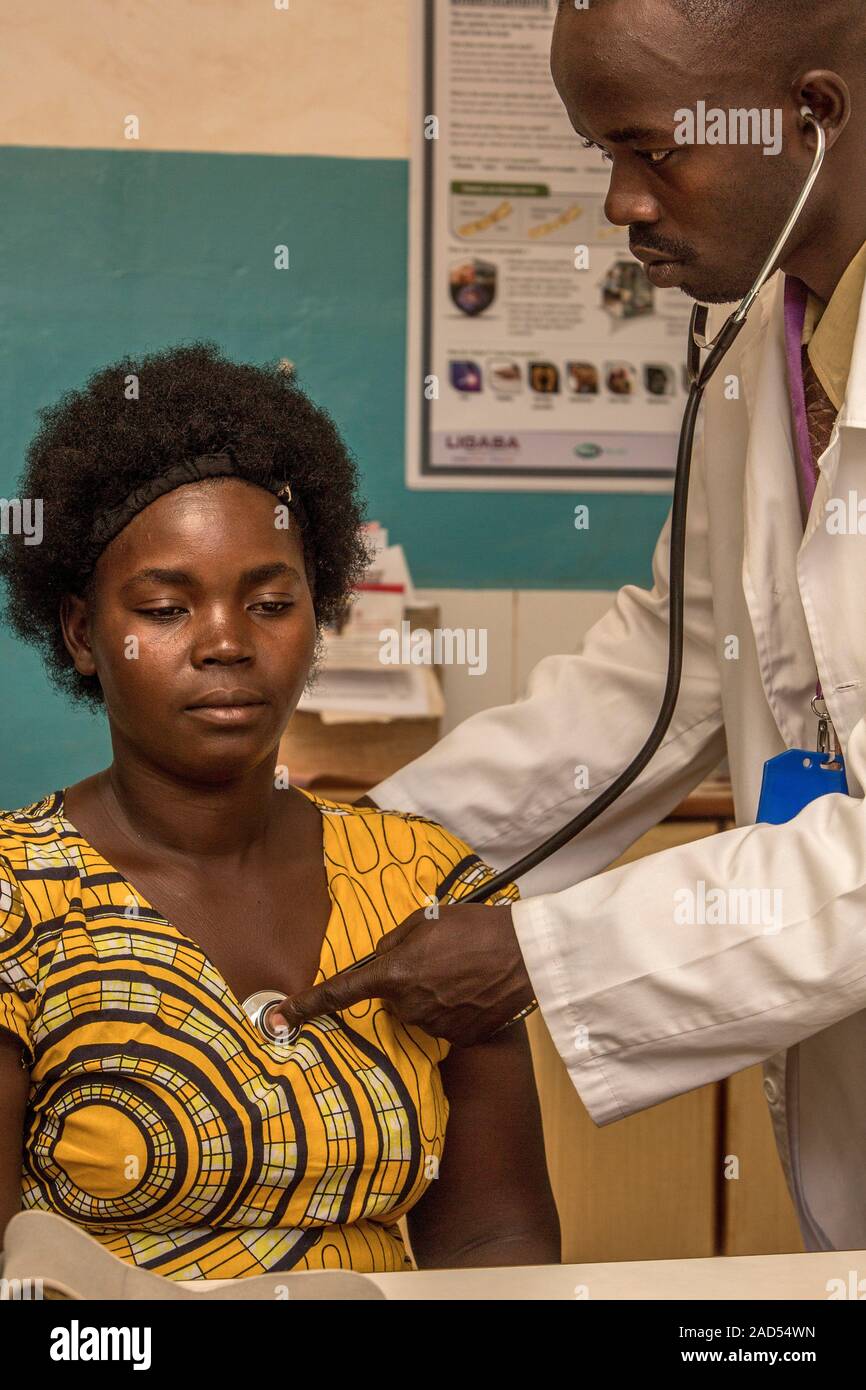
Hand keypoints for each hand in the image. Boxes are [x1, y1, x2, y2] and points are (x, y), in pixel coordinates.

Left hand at [271, 903, 533, 1045]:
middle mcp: (409, 1006)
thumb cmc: (476, 927)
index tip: (279, 1018)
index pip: (340, 993)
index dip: (306, 1005)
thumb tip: (379, 961)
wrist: (527, 954)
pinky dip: (455, 1009)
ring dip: (432, 994)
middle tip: (440, 957)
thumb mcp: (426, 919)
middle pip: (391, 997)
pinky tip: (475, 990)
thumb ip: (393, 942)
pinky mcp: (459, 1039)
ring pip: (418, 1010)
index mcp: (395, 973)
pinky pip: (444, 1023)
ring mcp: (435, 1026)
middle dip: (405, 980)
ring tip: (464, 970)